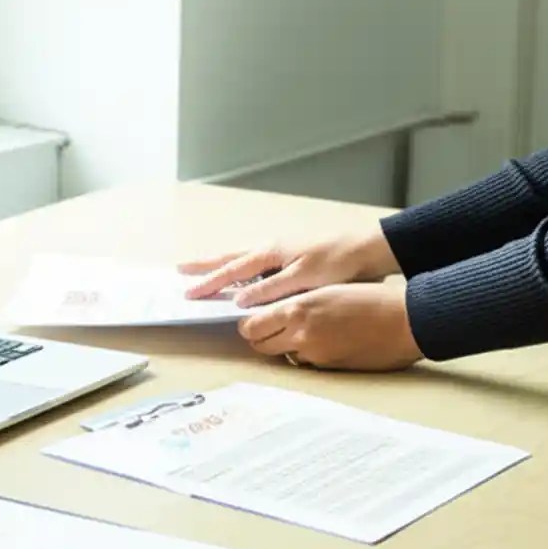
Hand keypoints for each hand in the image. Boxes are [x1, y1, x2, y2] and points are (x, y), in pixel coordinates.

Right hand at [178, 225, 399, 306]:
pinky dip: (239, 268)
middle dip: (205, 266)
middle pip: (230, 258)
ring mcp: (280, 250)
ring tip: (201, 269)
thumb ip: (270, 290)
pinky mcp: (290, 256)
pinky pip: (254, 263)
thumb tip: (239, 300)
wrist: (367, 249)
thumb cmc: (337, 262)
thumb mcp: (303, 279)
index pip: (232, 270)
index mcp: (270, 252)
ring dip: (220, 265)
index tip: (188, 294)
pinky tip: (239, 275)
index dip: (209, 284)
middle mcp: (271, 248)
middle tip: (179, 270)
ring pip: (241, 259)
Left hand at [237, 282, 422, 371]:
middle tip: (265, 330)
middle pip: (260, 345)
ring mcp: (313, 354)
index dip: (248, 325)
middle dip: (259, 338)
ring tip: (298, 333)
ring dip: (283, 346)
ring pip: (281, 354)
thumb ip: (299, 303)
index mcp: (298, 308)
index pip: (253, 325)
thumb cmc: (372, 298)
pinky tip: (321, 342)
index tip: (250, 321)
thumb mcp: (328, 291)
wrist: (404, 321)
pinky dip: (305, 354)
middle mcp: (301, 334)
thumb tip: (276, 312)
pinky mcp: (327, 367)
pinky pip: (304, 362)